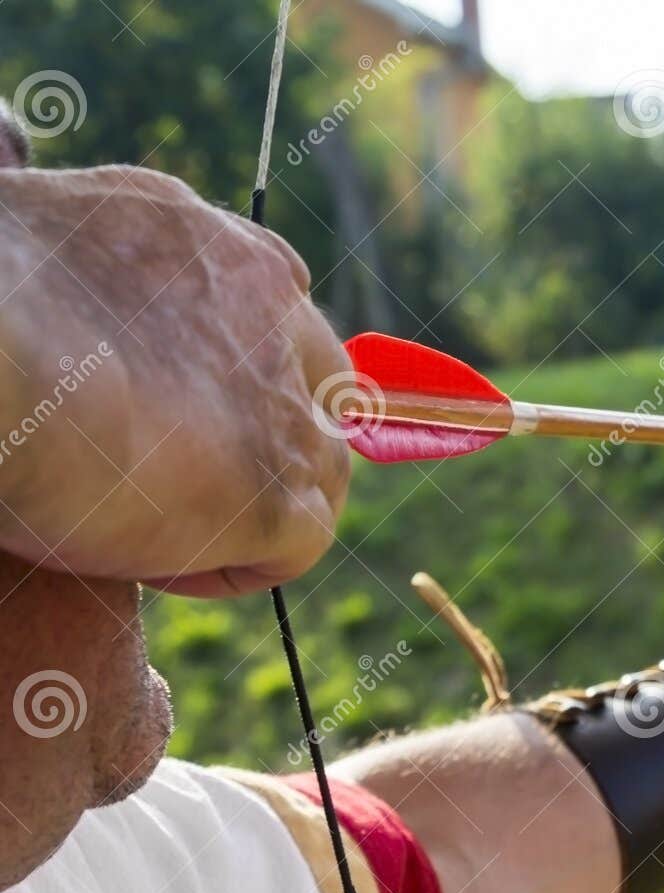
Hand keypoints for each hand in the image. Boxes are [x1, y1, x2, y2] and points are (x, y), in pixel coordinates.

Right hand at [0, 165, 349, 595]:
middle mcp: (268, 308)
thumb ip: (80, 274)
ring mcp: (283, 401)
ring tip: (154, 525)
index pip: (274, 298)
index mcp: (210, 242)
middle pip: (319, 381)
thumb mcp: (28, 246)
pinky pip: (300, 543)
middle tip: (184, 471)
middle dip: (273, 429)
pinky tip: (155, 563)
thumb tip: (59, 300)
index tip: (175, 397)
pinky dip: (238, 563)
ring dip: (255, 501)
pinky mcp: (275, 492)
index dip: (240, 360)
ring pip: (320, 465)